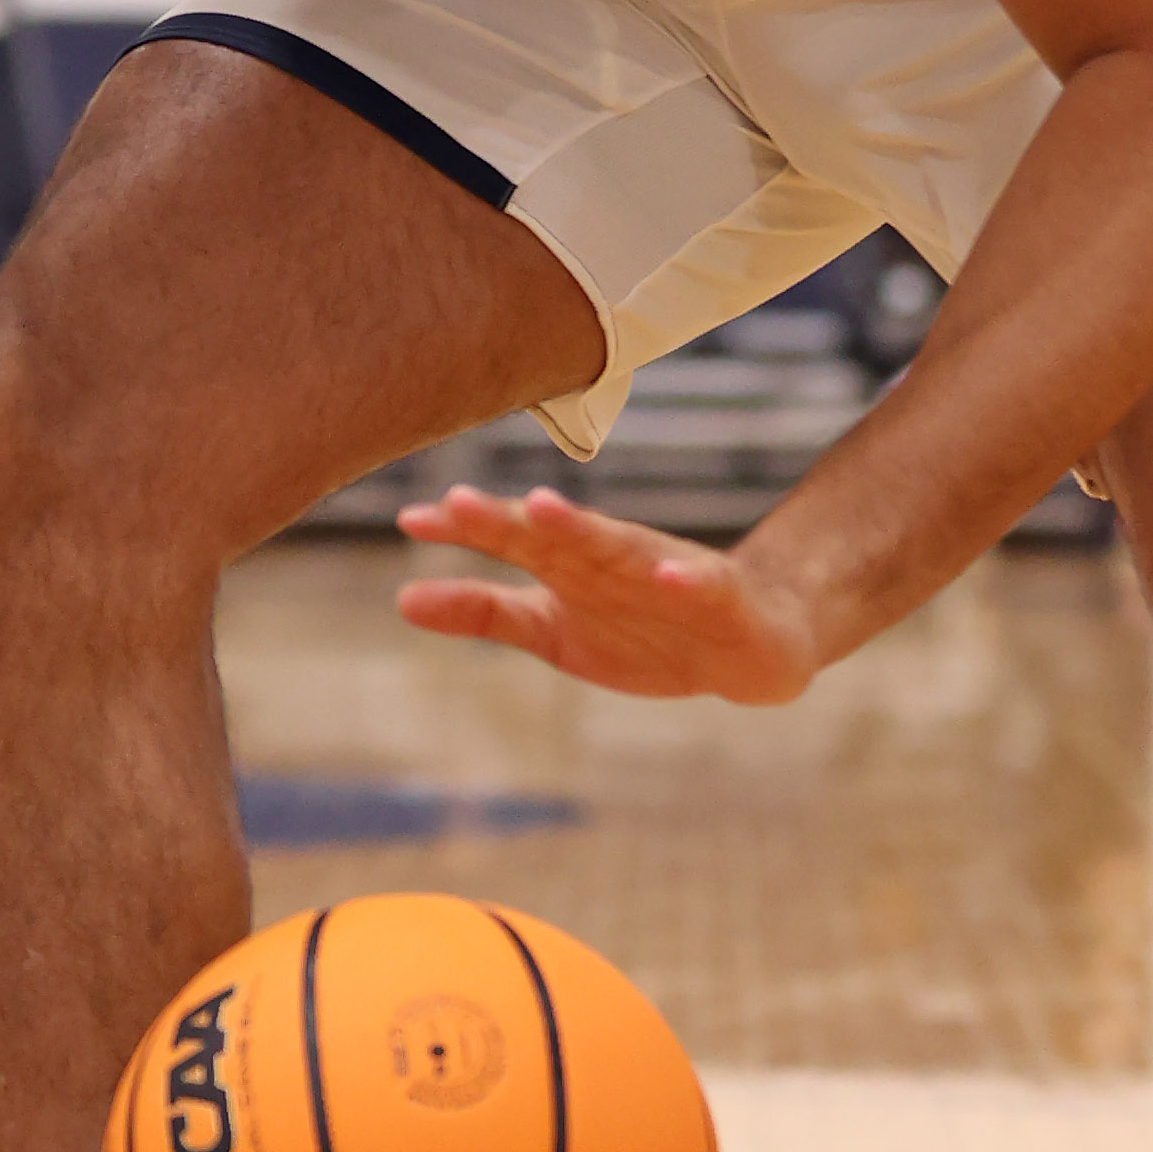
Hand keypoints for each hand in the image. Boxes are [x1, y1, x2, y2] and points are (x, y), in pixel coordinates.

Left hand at [393, 483, 820, 703]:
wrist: (750, 648)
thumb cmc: (644, 630)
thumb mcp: (555, 632)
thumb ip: (486, 612)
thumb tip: (401, 600)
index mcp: (570, 566)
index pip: (511, 540)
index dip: (466, 530)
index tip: (412, 518)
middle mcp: (612, 557)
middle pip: (555, 537)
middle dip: (509, 522)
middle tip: (459, 504)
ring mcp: (666, 572)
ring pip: (620, 546)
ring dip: (583, 529)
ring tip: (542, 509)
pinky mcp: (720, 596)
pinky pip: (702, 586)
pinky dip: (683, 579)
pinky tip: (664, 576)